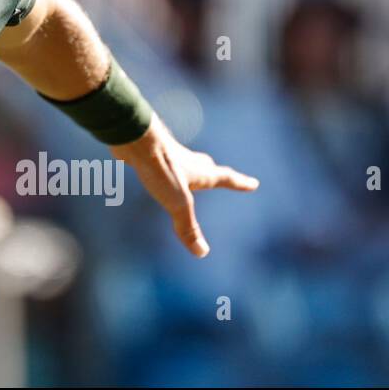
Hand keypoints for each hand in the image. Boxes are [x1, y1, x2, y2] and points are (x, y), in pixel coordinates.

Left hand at [110, 114, 259, 257]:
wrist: (135, 136)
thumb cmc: (160, 167)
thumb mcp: (177, 202)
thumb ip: (188, 227)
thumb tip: (202, 253)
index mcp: (200, 172)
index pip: (226, 178)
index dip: (240, 183)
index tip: (254, 183)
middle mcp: (186, 161)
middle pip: (206, 166)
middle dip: (215, 173)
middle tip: (223, 175)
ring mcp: (167, 155)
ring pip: (182, 162)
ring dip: (189, 167)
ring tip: (188, 173)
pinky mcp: (147, 153)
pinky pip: (158, 161)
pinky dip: (161, 166)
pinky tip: (151, 169)